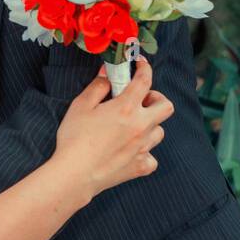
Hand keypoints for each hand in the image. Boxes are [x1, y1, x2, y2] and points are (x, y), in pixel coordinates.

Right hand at [53, 56, 173, 200]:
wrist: (75, 174)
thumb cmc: (74, 139)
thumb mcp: (80, 106)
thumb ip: (98, 87)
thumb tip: (108, 73)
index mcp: (125, 108)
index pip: (144, 80)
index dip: (144, 68)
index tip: (140, 64)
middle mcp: (140, 126)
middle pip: (166, 106)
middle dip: (156, 99)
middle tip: (141, 101)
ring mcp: (143, 147)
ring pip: (159, 131)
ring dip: (149, 125)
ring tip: (132, 127)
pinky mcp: (140, 166)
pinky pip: (152, 157)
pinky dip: (145, 153)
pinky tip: (131, 152)